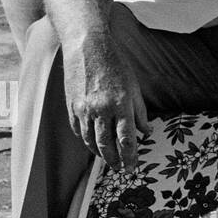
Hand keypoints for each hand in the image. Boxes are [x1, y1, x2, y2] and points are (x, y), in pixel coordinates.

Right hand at [63, 37, 149, 171]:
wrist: (87, 48)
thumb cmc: (115, 65)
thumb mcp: (134, 87)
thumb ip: (140, 112)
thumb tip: (146, 132)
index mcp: (120, 104)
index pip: (126, 139)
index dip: (130, 156)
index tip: (133, 167)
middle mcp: (101, 110)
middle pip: (106, 145)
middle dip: (115, 160)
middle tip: (121, 169)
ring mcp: (83, 110)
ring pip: (90, 141)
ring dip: (100, 154)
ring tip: (108, 160)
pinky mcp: (71, 107)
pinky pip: (78, 131)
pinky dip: (86, 141)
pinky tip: (93, 144)